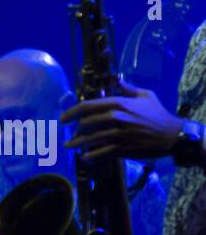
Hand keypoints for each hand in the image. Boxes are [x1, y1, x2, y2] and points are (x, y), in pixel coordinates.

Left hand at [61, 77, 181, 159]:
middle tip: (70, 133)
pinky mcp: (122, 148)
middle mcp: (116, 118)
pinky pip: (100, 152)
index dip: (71, 112)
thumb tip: (117, 79)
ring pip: (90, 139)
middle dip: (75, 129)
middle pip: (85, 123)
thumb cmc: (158, 114)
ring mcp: (118, 134)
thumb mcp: (145, 96)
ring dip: (77, 143)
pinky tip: (85, 156)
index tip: (63, 118)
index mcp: (119, 104)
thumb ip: (128, 88)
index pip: (87, 106)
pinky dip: (91, 155)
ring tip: (69, 146)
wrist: (171, 135)